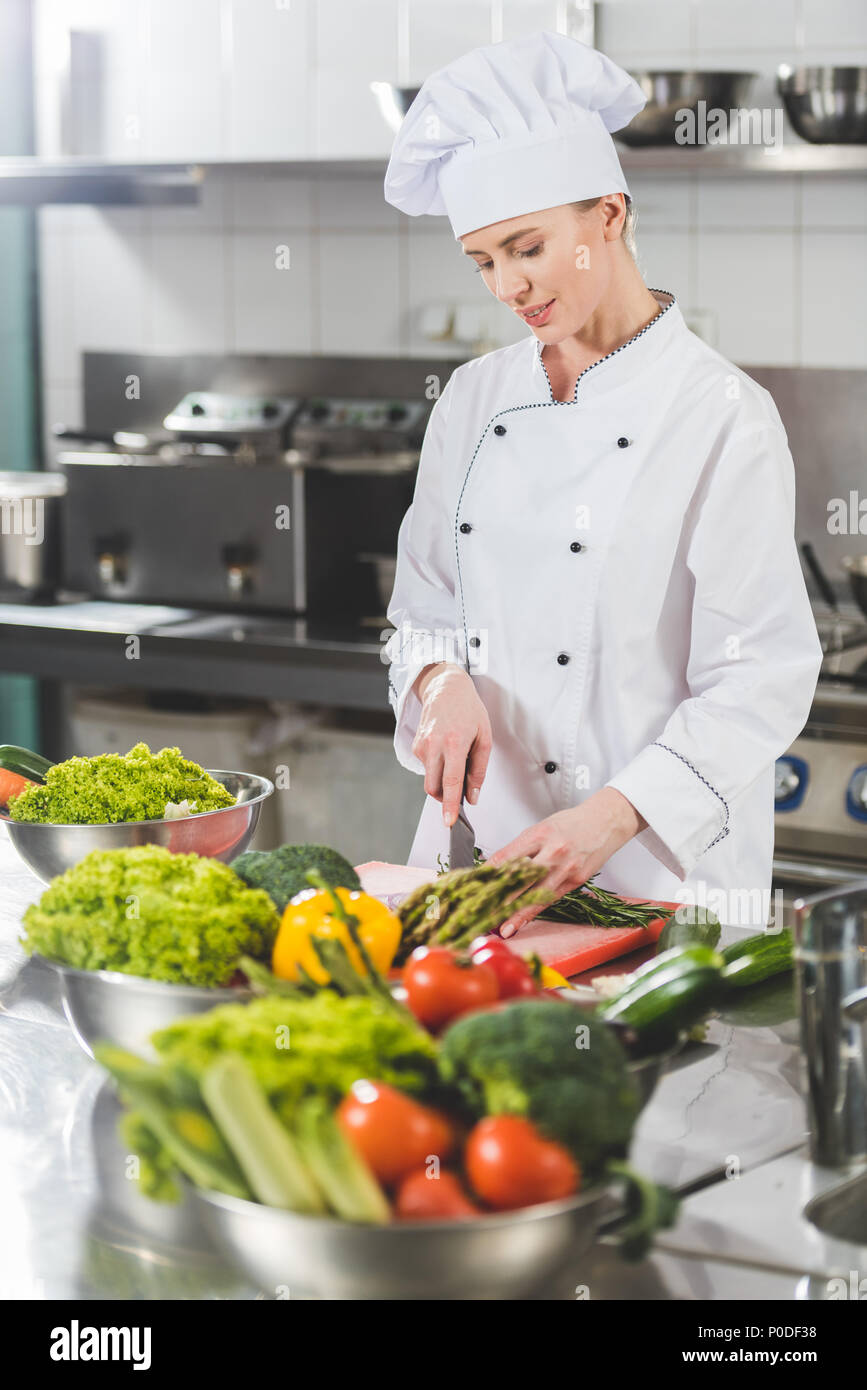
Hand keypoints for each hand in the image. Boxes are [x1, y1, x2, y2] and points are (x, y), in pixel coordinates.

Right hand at [411, 663, 492, 827]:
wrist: (445, 688)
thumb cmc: (469, 711)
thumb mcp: (484, 738)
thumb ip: (478, 770)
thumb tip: (473, 796)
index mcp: (454, 742)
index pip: (451, 781)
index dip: (451, 804)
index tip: (449, 821)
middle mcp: (434, 745)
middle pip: (434, 787)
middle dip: (445, 798)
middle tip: (460, 792)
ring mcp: (422, 745)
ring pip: (429, 779)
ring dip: (442, 780)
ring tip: (456, 760)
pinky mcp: (415, 746)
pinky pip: (426, 768)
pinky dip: (437, 768)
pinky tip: (446, 751)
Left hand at [487, 788, 646, 936]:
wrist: (605, 822)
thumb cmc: (571, 824)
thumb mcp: (541, 828)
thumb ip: (520, 848)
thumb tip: (496, 867)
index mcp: (539, 834)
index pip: (508, 856)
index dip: (489, 874)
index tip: (474, 887)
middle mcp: (553, 851)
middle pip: (521, 878)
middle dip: (500, 898)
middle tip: (482, 913)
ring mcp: (566, 868)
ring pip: (536, 894)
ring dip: (517, 913)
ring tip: (502, 927)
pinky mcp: (576, 880)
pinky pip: (550, 898)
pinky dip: (535, 910)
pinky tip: (523, 921)